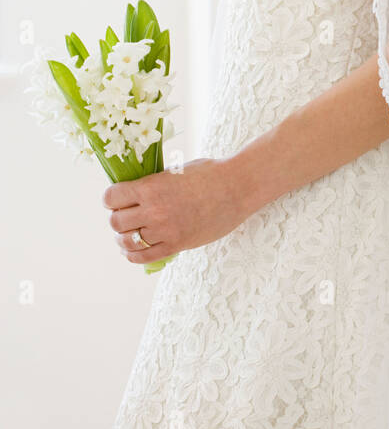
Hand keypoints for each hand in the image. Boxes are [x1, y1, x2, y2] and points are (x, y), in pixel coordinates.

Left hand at [103, 157, 251, 265]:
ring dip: (124, 238)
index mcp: (151, 187)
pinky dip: (134, 254)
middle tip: (128, 216)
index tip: (118, 199)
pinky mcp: (176, 245)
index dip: (112, 198)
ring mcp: (164, 230)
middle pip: (115, 222)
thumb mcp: (175, 171)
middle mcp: (153, 210)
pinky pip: (143, 257)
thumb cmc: (210, 173)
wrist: (238, 188)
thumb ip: (153, 183)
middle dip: (118, 218)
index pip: (111, 197)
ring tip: (130, 234)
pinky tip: (136, 249)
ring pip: (126, 241)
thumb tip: (135, 193)